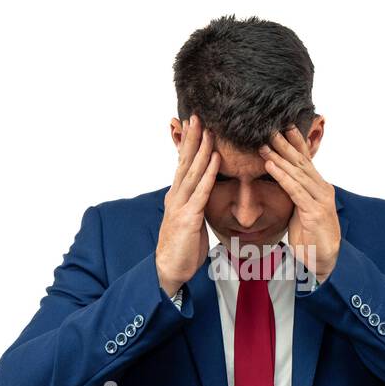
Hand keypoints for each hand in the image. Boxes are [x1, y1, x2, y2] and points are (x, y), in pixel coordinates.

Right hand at [155, 114, 219, 296]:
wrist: (169, 269)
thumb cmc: (182, 247)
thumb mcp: (191, 219)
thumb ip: (196, 202)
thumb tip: (204, 191)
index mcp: (177, 195)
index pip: (184, 164)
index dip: (189, 143)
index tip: (195, 124)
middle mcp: (176, 195)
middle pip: (185, 161)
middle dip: (192, 138)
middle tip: (197, 115)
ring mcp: (181, 205)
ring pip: (192, 172)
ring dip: (201, 149)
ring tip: (208, 129)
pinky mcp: (188, 217)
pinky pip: (201, 191)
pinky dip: (209, 173)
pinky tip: (215, 158)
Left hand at [259, 126, 339, 281]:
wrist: (323, 259)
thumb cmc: (311, 236)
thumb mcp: (300, 210)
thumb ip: (294, 193)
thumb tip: (281, 179)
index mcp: (319, 187)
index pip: (306, 161)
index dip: (296, 143)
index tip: (284, 127)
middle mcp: (322, 189)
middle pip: (302, 162)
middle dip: (286, 145)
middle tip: (270, 128)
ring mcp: (320, 200)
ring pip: (297, 173)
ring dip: (279, 158)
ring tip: (265, 145)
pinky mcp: (315, 212)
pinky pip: (295, 190)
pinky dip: (282, 177)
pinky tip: (271, 166)